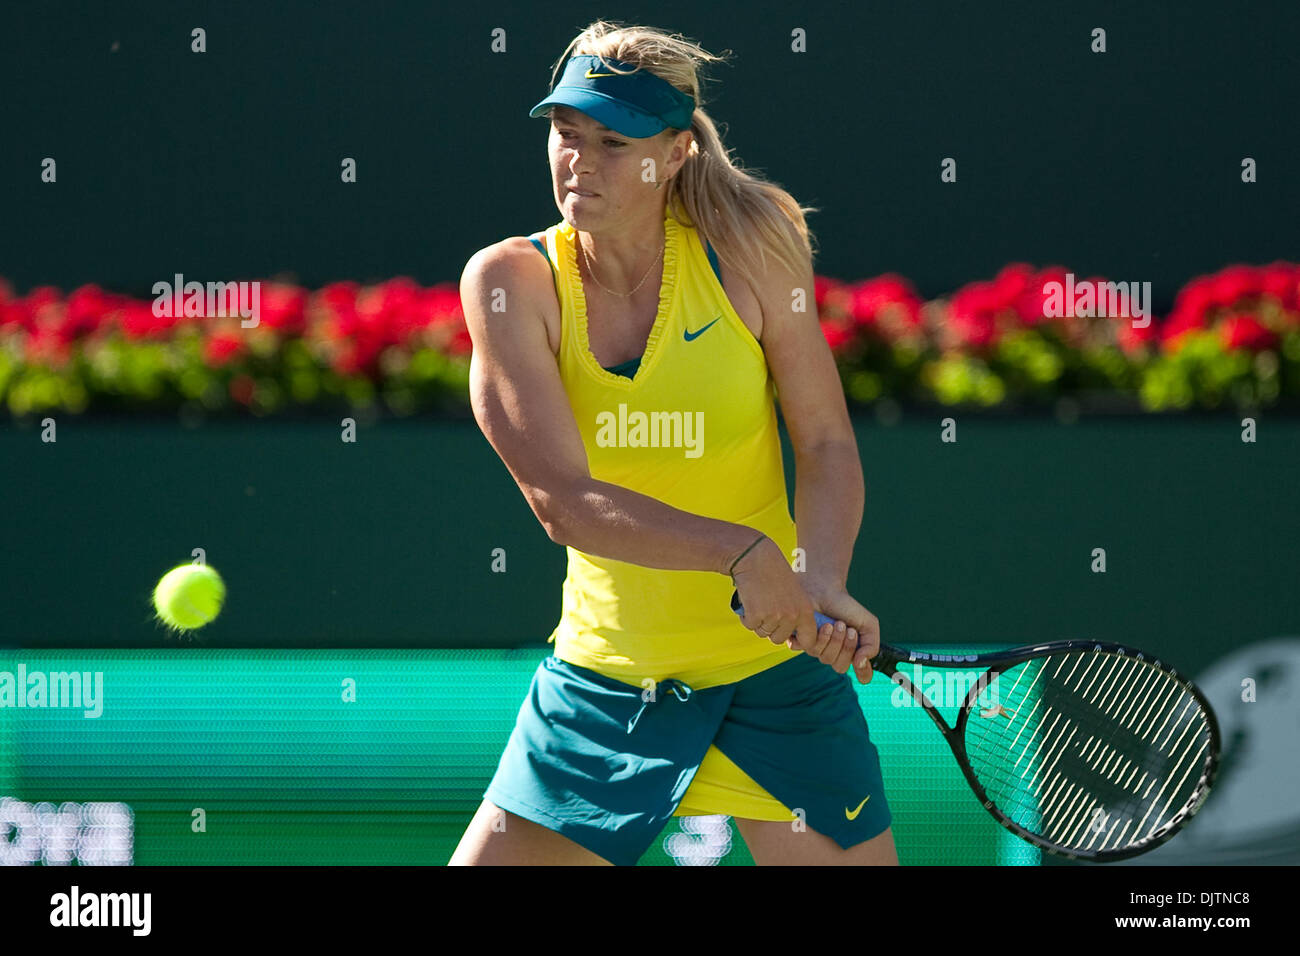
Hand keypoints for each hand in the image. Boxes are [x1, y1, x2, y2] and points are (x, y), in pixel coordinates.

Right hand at [732, 536, 823, 654]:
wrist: (754, 556)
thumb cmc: (773, 572)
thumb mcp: (794, 592)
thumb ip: (795, 613)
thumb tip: (791, 635)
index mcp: (805, 610)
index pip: (809, 640)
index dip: (797, 641)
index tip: (789, 637)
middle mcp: (792, 616)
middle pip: (779, 639)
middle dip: (770, 629)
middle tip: (765, 610)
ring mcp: (774, 617)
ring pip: (762, 632)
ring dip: (757, 621)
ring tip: (757, 601)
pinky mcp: (756, 615)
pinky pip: (749, 626)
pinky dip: (746, 616)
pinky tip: (748, 601)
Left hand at [797, 584, 879, 684]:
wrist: (825, 590)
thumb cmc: (846, 607)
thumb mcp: (868, 624)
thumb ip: (871, 645)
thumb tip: (861, 663)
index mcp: (852, 653)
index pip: (861, 674)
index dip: (863, 672)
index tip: (861, 661)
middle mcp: (834, 654)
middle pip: (840, 666)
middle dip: (846, 647)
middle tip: (848, 629)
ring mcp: (817, 649)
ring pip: (825, 658)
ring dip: (833, 640)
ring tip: (836, 623)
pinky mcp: (801, 641)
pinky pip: (809, 649)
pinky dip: (818, 636)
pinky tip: (822, 624)